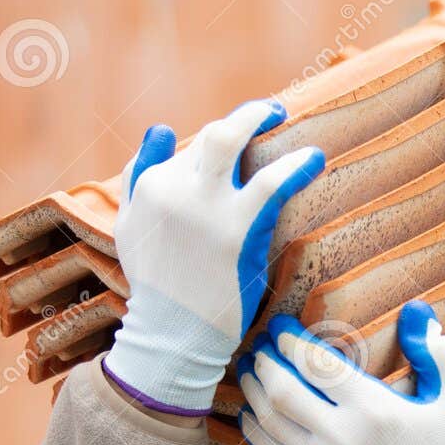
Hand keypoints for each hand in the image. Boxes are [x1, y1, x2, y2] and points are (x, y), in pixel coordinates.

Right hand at [103, 99, 323, 415]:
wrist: (174, 333)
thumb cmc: (158, 285)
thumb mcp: (129, 226)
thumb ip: (140, 176)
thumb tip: (163, 128)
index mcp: (151, 186)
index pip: (194, 147)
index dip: (223, 143)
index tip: (246, 144)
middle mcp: (174, 187)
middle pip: (213, 134)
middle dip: (245, 117)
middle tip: (272, 111)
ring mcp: (205, 206)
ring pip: (232, 139)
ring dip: (261, 119)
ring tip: (288, 118)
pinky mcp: (237, 228)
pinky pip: (271, 182)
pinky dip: (294, 164)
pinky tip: (314, 159)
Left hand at [236, 301, 444, 444]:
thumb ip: (444, 355)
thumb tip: (417, 314)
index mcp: (375, 410)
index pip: (318, 364)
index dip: (292, 342)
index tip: (281, 330)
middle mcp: (341, 437)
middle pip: (282, 389)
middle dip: (266, 365)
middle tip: (259, 351)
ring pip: (270, 420)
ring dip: (254, 393)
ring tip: (249, 376)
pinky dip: (256, 430)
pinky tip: (251, 416)